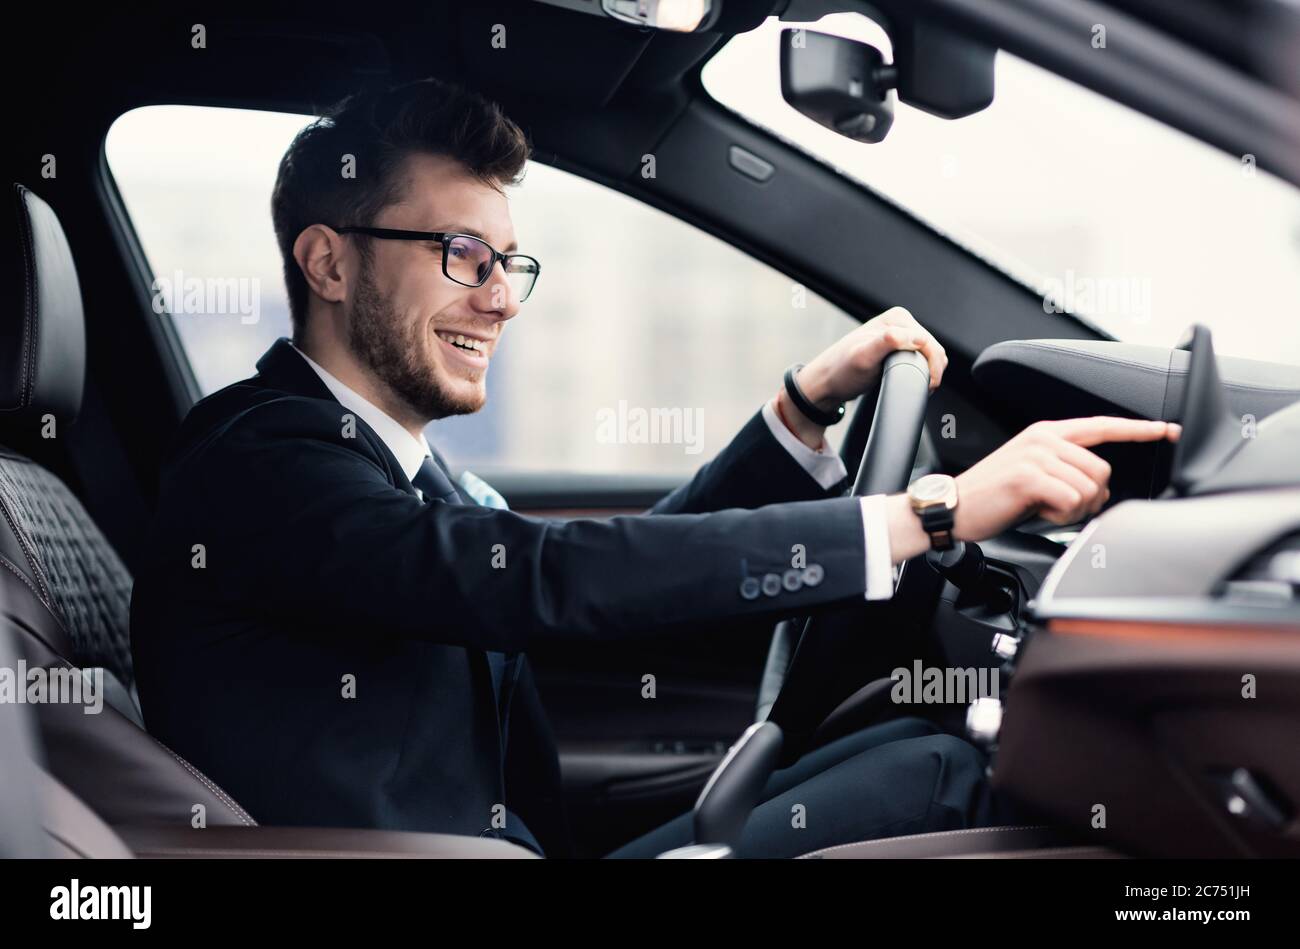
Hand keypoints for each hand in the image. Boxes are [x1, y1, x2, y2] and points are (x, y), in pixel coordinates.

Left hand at [796, 306, 947, 406]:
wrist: (829, 383)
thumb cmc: (841, 371)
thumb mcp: (864, 357)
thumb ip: (886, 343)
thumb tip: (905, 335)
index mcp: (896, 318)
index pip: (928, 341)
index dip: (932, 365)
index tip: (928, 385)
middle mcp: (900, 323)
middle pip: (933, 348)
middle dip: (932, 370)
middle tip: (922, 388)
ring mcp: (900, 335)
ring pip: (930, 355)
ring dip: (929, 372)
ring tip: (915, 385)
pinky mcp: (899, 349)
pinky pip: (923, 359)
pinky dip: (923, 372)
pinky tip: (912, 381)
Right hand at [885, 417, 1181, 560]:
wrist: (954, 508)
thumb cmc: (993, 496)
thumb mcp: (1033, 473)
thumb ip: (1066, 469)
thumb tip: (1100, 489)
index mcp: (1047, 433)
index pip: (1103, 426)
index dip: (1139, 429)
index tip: (1167, 430)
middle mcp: (1044, 438)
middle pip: (1102, 470)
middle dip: (1089, 498)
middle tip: (1059, 507)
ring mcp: (1036, 455)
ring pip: (1089, 488)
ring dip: (1073, 510)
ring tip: (1044, 509)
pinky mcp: (1029, 476)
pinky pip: (1071, 501)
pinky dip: (1060, 516)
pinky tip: (1037, 513)